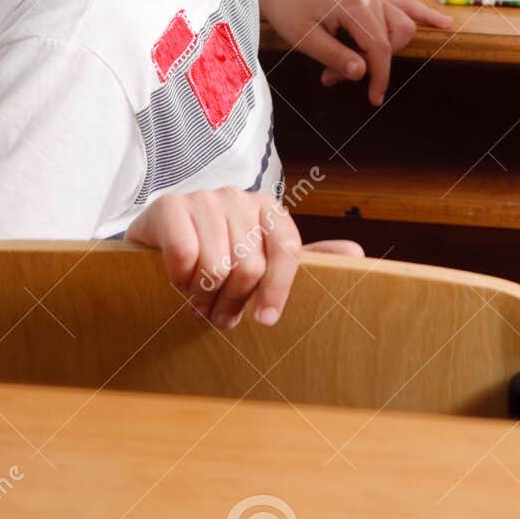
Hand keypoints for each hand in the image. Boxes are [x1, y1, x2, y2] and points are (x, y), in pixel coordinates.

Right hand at [126, 187, 361, 329]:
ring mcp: (204, 198)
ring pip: (215, 267)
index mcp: (269, 209)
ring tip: (198, 301)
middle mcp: (240, 197)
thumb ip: (308, 258)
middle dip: (232, 302)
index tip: (266, 321)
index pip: (286, 249)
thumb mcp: (265, 257)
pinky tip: (177, 280)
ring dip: (202, 297)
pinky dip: (179, 280)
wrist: (162, 237)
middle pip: (248, 267)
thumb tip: (357, 255)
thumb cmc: (220, 251)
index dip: (278, 289)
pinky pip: (183, 256)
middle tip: (219, 315)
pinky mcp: (169, 206)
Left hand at [246, 0, 453, 105]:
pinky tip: (443, 23)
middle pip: (396, 37)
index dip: (380, 77)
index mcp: (355, 5)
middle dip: (376, 63)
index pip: (380, 48)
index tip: (373, 99)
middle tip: (335, 76)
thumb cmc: (288, 10)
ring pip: (402, 26)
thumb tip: (364, 73)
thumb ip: (336, 56)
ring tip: (351, 65)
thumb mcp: (305, 39)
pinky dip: (422, 15)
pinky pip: (403, 6)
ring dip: (385, 50)